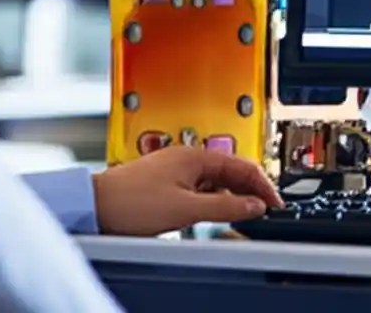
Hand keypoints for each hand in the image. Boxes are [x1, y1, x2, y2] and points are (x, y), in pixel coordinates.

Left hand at [92, 147, 283, 235]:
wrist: (95, 206)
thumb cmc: (130, 201)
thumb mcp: (187, 209)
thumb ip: (225, 207)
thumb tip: (254, 206)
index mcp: (196, 156)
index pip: (243, 166)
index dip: (263, 185)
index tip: (275, 202)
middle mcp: (187, 158)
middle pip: (231, 172)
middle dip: (250, 190)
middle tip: (263, 210)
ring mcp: (175, 169)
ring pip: (215, 181)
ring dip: (231, 197)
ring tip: (241, 214)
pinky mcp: (165, 182)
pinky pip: (200, 188)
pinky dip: (213, 200)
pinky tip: (213, 214)